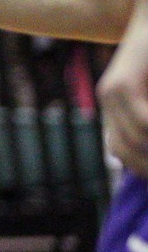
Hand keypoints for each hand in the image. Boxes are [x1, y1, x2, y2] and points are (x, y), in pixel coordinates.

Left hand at [99, 0, 147, 175]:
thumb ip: (143, 117)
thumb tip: (144, 164)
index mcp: (115, 104)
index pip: (120, 151)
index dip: (142, 169)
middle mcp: (108, 99)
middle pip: (126, 151)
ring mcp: (112, 91)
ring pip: (138, 140)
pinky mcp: (124, 83)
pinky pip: (145, 122)